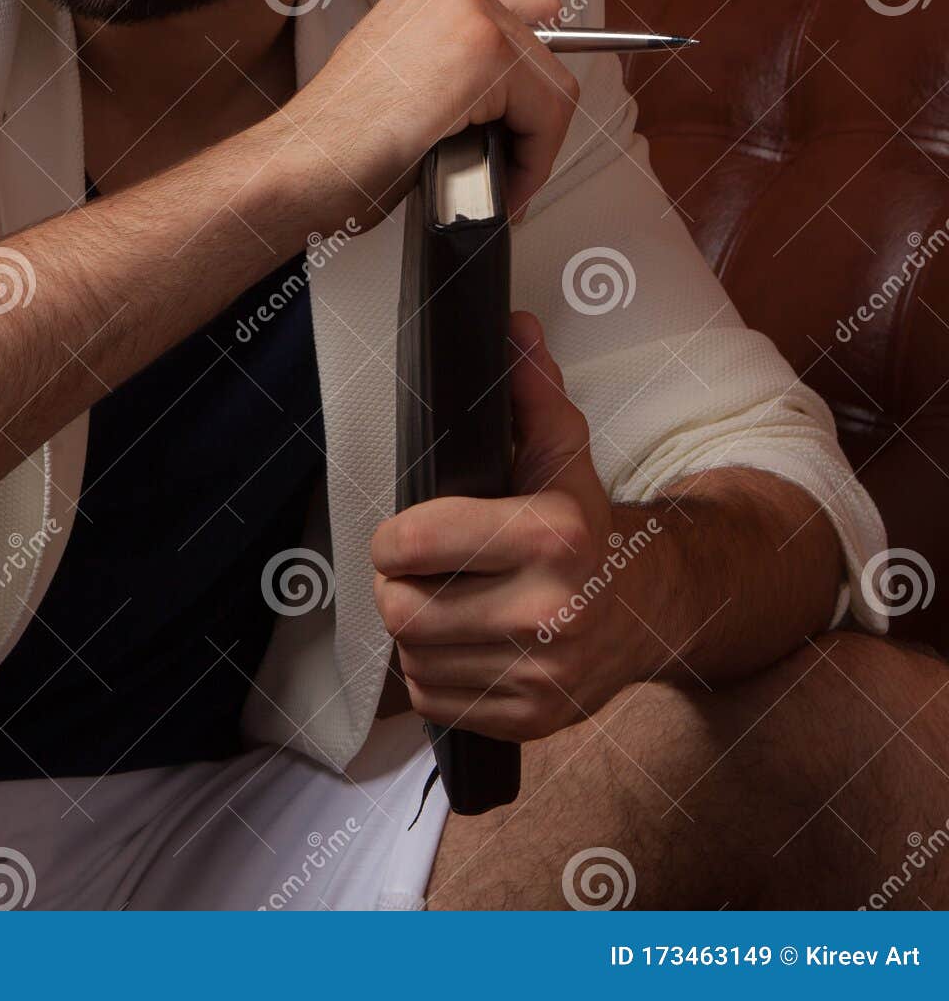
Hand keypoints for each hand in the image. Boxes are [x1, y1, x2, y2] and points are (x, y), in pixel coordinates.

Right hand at [281, 0, 579, 226]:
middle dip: (530, 123)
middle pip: (545, 57)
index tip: (510, 133)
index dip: (523, 93)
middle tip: (504, 167)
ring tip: (499, 181)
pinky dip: (533, 162)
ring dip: (533, 146)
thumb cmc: (336, 137)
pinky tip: (498, 182)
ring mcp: (470, 13)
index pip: (528, 24)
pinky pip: (549, 115)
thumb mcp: (404, 74)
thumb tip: (508, 97)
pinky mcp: (486, 55)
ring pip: (552, 88)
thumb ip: (455, 62)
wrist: (302, 164)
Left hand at [370, 311, 649, 741]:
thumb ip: (529, 390)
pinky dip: (435, 676)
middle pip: (403, 610)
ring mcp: (545, 676)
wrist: (656, 606)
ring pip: (414, 659)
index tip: (402, 533)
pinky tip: (462, 644)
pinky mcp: (535, 720)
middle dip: (396, 586)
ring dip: (415, 632)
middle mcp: (553, 613)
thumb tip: (510, 329)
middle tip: (413, 570)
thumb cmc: (590, 523)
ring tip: (442, 601)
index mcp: (554, 535)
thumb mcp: (564, 449)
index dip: (392, 538)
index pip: (416, 543)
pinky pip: (437, 701)